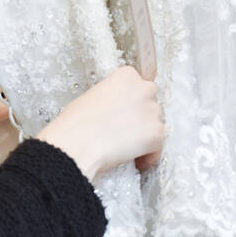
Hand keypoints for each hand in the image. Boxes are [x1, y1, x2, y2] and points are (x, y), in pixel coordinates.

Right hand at [35, 65, 164, 182]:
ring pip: (156, 124)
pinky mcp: (157, 133)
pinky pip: (158, 146)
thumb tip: (117, 110)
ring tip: (128, 147)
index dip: (131, 103)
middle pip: (150, 102)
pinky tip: (137, 160)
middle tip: (127, 130)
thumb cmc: (77, 122)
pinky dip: (149, 155)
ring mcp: (153, 111)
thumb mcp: (92, 96)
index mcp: (126, 76)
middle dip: (141, 116)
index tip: (124, 113)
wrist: (77, 142)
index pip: (138, 86)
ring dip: (145, 134)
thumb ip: (112, 98)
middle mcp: (143, 89)